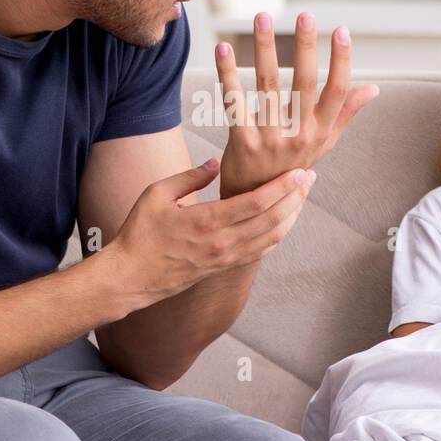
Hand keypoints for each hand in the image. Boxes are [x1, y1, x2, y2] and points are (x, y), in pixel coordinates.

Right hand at [109, 159, 315, 305]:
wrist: (130, 277)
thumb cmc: (139, 233)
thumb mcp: (157, 193)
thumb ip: (190, 176)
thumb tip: (215, 163)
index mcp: (206, 221)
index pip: (256, 202)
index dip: (282, 186)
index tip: (299, 172)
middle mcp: (222, 243)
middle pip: (272, 220)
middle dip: (296, 198)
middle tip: (310, 179)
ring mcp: (224, 258)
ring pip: (271, 239)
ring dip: (291, 217)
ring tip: (302, 198)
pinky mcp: (222, 267)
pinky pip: (259, 252)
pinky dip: (277, 236)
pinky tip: (283, 223)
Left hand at [215, 13, 379, 198]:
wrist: (256, 205)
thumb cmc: (291, 167)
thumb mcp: (323, 144)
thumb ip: (345, 114)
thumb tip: (373, 88)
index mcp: (321, 131)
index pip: (338, 91)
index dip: (341, 60)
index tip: (340, 30)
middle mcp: (299, 135)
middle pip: (304, 83)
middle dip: (305, 46)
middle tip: (305, 15)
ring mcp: (271, 139)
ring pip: (268, 85)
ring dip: (264, 48)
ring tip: (262, 17)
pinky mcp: (243, 142)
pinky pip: (235, 102)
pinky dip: (227, 73)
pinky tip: (222, 48)